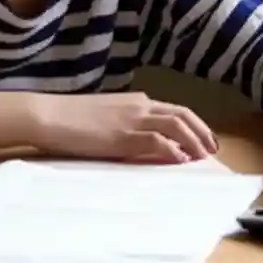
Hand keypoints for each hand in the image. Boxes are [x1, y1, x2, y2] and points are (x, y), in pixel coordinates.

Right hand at [27, 92, 218, 163]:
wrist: (49, 116)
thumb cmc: (71, 118)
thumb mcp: (106, 117)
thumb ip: (127, 124)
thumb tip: (143, 141)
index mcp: (136, 101)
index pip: (176, 110)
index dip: (195, 125)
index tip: (205, 141)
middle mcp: (139, 106)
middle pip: (183, 114)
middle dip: (202, 132)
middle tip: (213, 151)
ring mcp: (132, 120)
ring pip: (176, 124)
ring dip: (194, 141)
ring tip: (203, 158)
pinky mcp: (123, 135)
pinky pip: (157, 140)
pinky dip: (173, 149)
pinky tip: (180, 161)